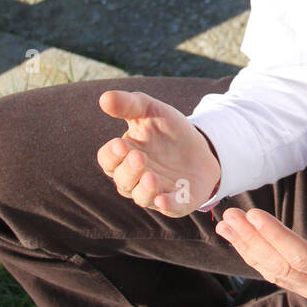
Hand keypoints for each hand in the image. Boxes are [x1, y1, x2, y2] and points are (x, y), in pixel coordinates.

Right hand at [96, 89, 220, 216]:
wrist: (202, 147)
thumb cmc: (168, 130)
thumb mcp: (150, 111)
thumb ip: (129, 105)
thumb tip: (104, 98)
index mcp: (124, 157)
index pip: (108, 160)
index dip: (112, 154)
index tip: (120, 143)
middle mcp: (135, 179)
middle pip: (123, 181)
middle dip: (129, 170)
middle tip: (139, 156)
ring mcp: (155, 192)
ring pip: (142, 197)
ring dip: (145, 189)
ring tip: (151, 177)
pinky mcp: (178, 202)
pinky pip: (169, 208)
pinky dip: (166, 205)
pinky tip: (164, 200)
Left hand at [214, 191, 306, 305]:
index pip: (306, 259)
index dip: (278, 238)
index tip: (255, 215)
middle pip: (284, 268)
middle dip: (255, 242)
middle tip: (231, 215)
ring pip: (275, 274)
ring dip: (249, 249)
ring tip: (227, 223)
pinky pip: (276, 273)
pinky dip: (254, 254)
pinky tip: (236, 236)